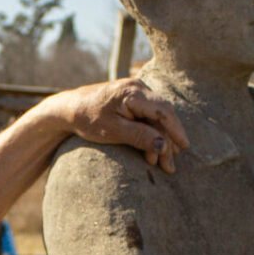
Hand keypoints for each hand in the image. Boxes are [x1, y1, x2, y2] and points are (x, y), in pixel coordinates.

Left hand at [49, 78, 187, 172]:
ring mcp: (137, 92)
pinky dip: (152, 134)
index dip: (176, 129)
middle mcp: (138, 87)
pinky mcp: (134, 100)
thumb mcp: (112, 131)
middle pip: (162, 116)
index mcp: (132, 92)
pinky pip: (149, 117)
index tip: (184, 146)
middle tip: (170, 166)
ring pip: (157, 118)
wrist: (69, 109)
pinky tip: (154, 151)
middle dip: (167, 142)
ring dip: (161, 141)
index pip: (163, 110)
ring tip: (164, 164)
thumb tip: (164, 146)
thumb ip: (139, 137)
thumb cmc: (87, 119)